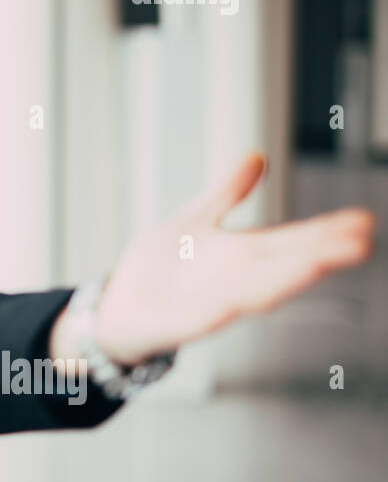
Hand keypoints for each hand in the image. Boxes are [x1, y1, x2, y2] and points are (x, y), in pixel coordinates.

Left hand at [53, 150, 375, 365]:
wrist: (118, 307)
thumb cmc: (162, 266)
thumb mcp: (195, 219)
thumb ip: (228, 192)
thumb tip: (256, 157)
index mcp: (240, 255)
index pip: (290, 241)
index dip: (325, 232)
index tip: (363, 221)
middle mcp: (233, 281)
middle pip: (281, 266)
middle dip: (318, 255)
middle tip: (360, 243)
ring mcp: (209, 305)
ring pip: (251, 294)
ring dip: (281, 281)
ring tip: (314, 266)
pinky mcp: (178, 324)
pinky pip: (200, 319)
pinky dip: (218, 311)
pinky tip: (234, 303)